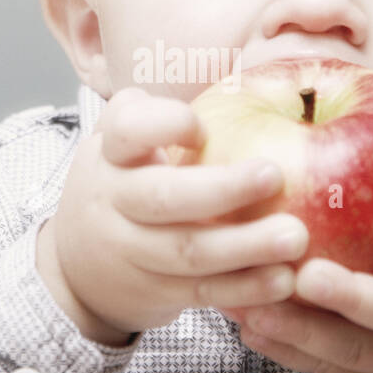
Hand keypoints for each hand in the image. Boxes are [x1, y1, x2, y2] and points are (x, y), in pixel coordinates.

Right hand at [38, 86, 311, 342]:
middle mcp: (117, 200)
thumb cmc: (125, 186)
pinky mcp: (158, 290)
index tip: (201, 127)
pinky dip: (245, 289)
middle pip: (163, 197)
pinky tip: (284, 280)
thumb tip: (249, 80)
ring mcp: (134, 251)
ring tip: (296, 238)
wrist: (76, 269)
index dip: (164, 125)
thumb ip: (165, 117)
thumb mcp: (125, 145)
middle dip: (221, 189)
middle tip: (275, 175)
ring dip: (245, 246)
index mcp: (113, 153)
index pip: (127, 129)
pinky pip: (204, 291)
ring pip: (188, 251)